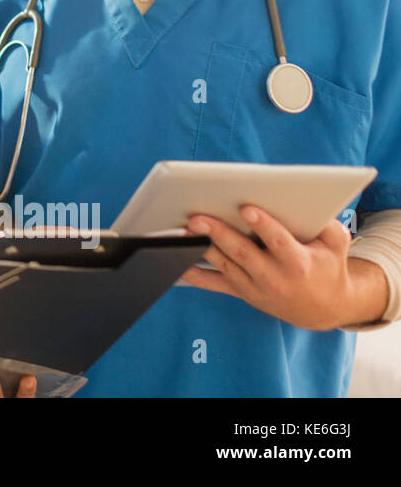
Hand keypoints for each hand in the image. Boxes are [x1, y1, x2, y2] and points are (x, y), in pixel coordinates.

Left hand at [180, 206, 384, 330]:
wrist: (322, 308)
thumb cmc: (327, 266)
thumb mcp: (336, 244)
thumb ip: (326, 223)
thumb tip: (305, 200)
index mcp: (298, 263)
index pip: (278, 242)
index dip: (263, 225)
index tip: (246, 208)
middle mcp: (274, 277)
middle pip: (242, 253)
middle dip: (218, 233)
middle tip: (196, 217)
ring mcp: (255, 287)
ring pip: (224, 265)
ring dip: (201, 247)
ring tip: (182, 230)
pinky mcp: (241, 292)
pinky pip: (213, 284)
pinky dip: (193, 275)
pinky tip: (174, 261)